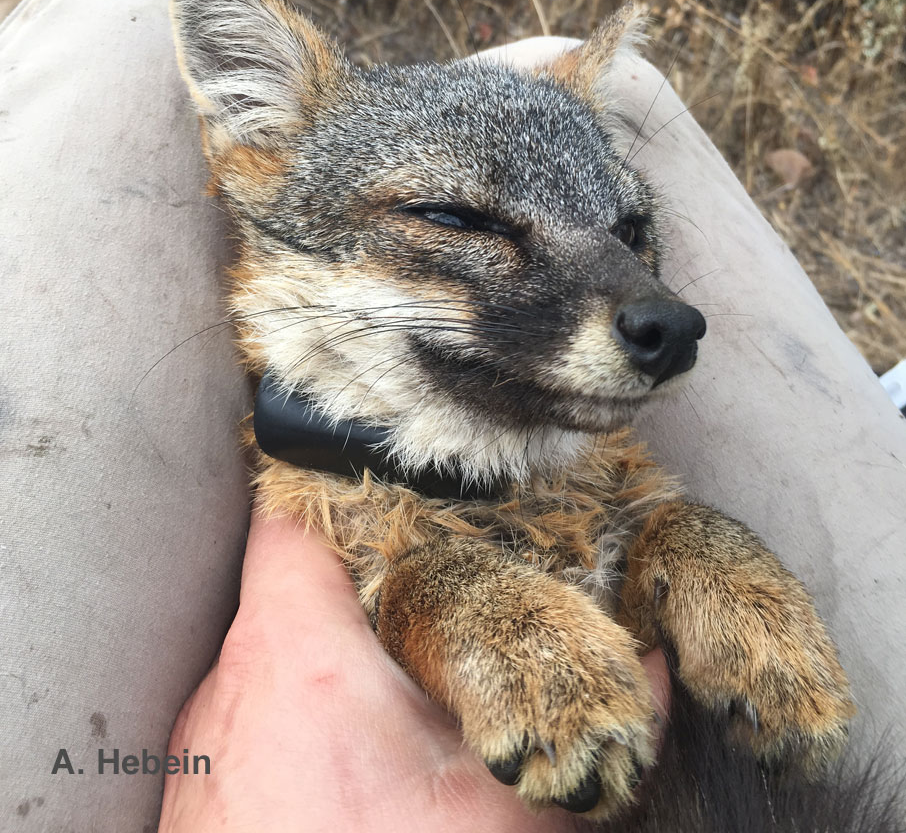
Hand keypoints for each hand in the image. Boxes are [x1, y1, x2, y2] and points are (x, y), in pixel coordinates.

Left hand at [159, 511, 669, 832]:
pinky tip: (343, 757)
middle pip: (289, 581)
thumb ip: (578, 736)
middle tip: (424, 595)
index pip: (295, 518)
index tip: (390, 479)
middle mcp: (230, 686)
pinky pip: (246, 708)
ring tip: (391, 683)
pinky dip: (295, 708)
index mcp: (298, 660)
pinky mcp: (194, 787)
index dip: (339, 483)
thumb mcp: (507, 819)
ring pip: (269, 648)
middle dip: (360, 582)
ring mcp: (200, 741)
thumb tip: (654, 673)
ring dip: (327, 651)